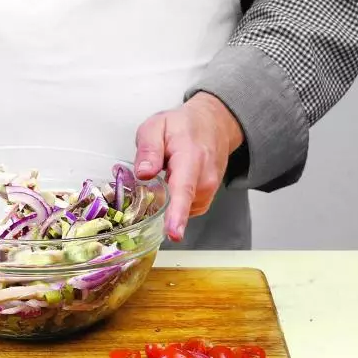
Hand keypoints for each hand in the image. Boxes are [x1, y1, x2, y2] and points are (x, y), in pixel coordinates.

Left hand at [133, 93, 243, 241]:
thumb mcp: (156, 126)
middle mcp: (205, 178)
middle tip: (151, 178)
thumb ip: (149, 149)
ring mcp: (209, 190)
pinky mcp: (205, 198)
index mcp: (190, 158)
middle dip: (158, 204)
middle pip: (180, 205)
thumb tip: (143, 173)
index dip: (177, 215)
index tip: (173, 233)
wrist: (213, 124)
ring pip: (180, 209)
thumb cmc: (182, 126)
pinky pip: (184, 209)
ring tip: (164, 173)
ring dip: (165, 201)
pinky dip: (173, 202)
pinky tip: (171, 184)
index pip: (184, 190)